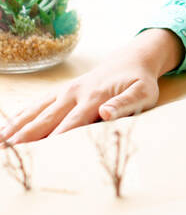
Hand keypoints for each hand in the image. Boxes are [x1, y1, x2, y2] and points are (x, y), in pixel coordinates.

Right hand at [0, 29, 182, 144]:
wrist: (132, 58)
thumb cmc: (139, 81)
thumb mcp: (142, 93)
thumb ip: (124, 104)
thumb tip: (104, 113)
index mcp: (93, 97)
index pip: (71, 124)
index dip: (56, 140)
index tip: (41, 156)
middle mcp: (74, 94)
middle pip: (47, 119)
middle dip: (27, 137)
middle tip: (9, 153)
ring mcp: (64, 91)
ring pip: (36, 111)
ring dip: (18, 127)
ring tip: (1, 143)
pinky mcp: (60, 91)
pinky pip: (37, 104)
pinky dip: (21, 116)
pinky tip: (7, 129)